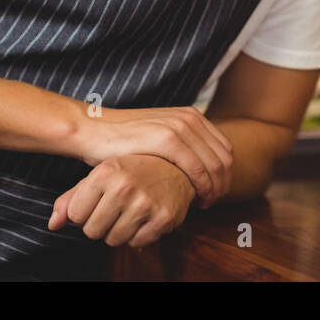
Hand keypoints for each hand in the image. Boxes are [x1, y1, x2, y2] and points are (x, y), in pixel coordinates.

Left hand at [48, 154, 197, 247]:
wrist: (180, 166)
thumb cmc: (134, 169)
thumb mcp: (101, 174)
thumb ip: (71, 198)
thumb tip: (52, 225)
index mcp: (105, 172)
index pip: (75, 215)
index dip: (85, 212)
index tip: (99, 201)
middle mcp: (124, 186)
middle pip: (92, 231)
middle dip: (101, 224)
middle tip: (117, 208)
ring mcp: (145, 203)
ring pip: (113, 240)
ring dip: (119, 231)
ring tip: (131, 211)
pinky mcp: (163, 218)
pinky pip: (136, 243)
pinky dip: (139, 235)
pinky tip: (146, 217)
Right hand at [73, 105, 232, 208]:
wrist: (94, 130)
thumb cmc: (123, 141)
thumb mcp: (159, 135)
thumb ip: (181, 144)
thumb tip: (200, 162)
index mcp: (191, 116)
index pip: (224, 148)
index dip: (226, 174)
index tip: (217, 192)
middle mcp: (190, 118)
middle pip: (224, 158)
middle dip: (223, 184)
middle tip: (213, 202)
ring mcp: (179, 126)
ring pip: (215, 165)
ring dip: (214, 189)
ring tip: (204, 204)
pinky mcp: (167, 139)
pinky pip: (197, 168)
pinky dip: (202, 187)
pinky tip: (194, 200)